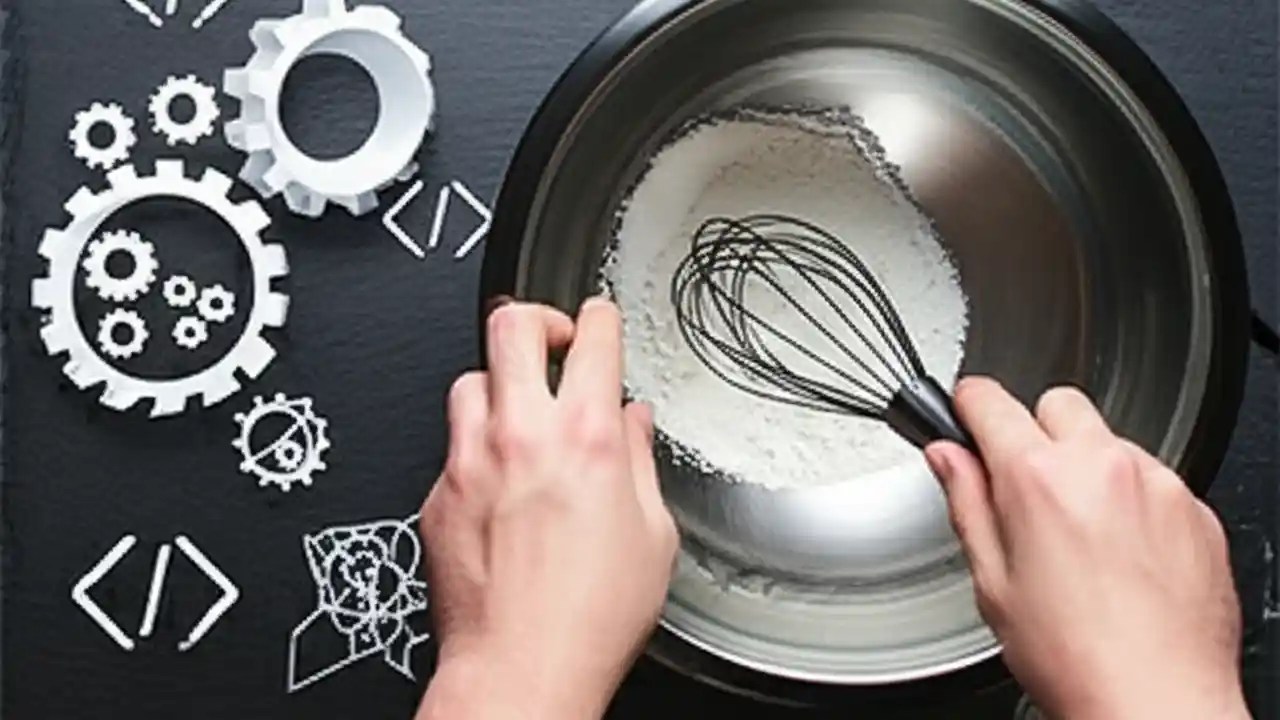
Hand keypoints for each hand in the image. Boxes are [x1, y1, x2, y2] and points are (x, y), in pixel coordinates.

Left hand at [416, 298, 678, 719]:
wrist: (521, 669)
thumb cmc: (590, 617)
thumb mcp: (653, 534)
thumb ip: (639, 460)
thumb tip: (632, 423)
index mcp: (587, 437)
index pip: (593, 336)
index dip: (599, 317)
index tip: (598, 319)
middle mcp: (522, 435)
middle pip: (511, 325)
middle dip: (538, 320)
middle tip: (552, 341)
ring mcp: (469, 461)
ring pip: (469, 379)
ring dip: (499, 385)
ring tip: (520, 413)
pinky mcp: (437, 494)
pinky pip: (452, 443)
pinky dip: (476, 446)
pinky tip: (499, 480)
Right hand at [926, 378, 1247, 719]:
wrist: (1159, 702)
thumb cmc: (1077, 657)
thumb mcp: (993, 582)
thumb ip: (967, 504)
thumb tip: (947, 458)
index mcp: (1038, 479)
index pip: (990, 400)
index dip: (968, 406)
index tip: (965, 416)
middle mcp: (1103, 466)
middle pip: (1057, 404)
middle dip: (1034, 433)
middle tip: (1023, 488)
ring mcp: (1158, 485)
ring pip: (1109, 442)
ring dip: (1087, 469)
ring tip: (1078, 536)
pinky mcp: (1196, 510)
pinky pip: (1154, 480)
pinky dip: (1133, 501)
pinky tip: (1120, 554)